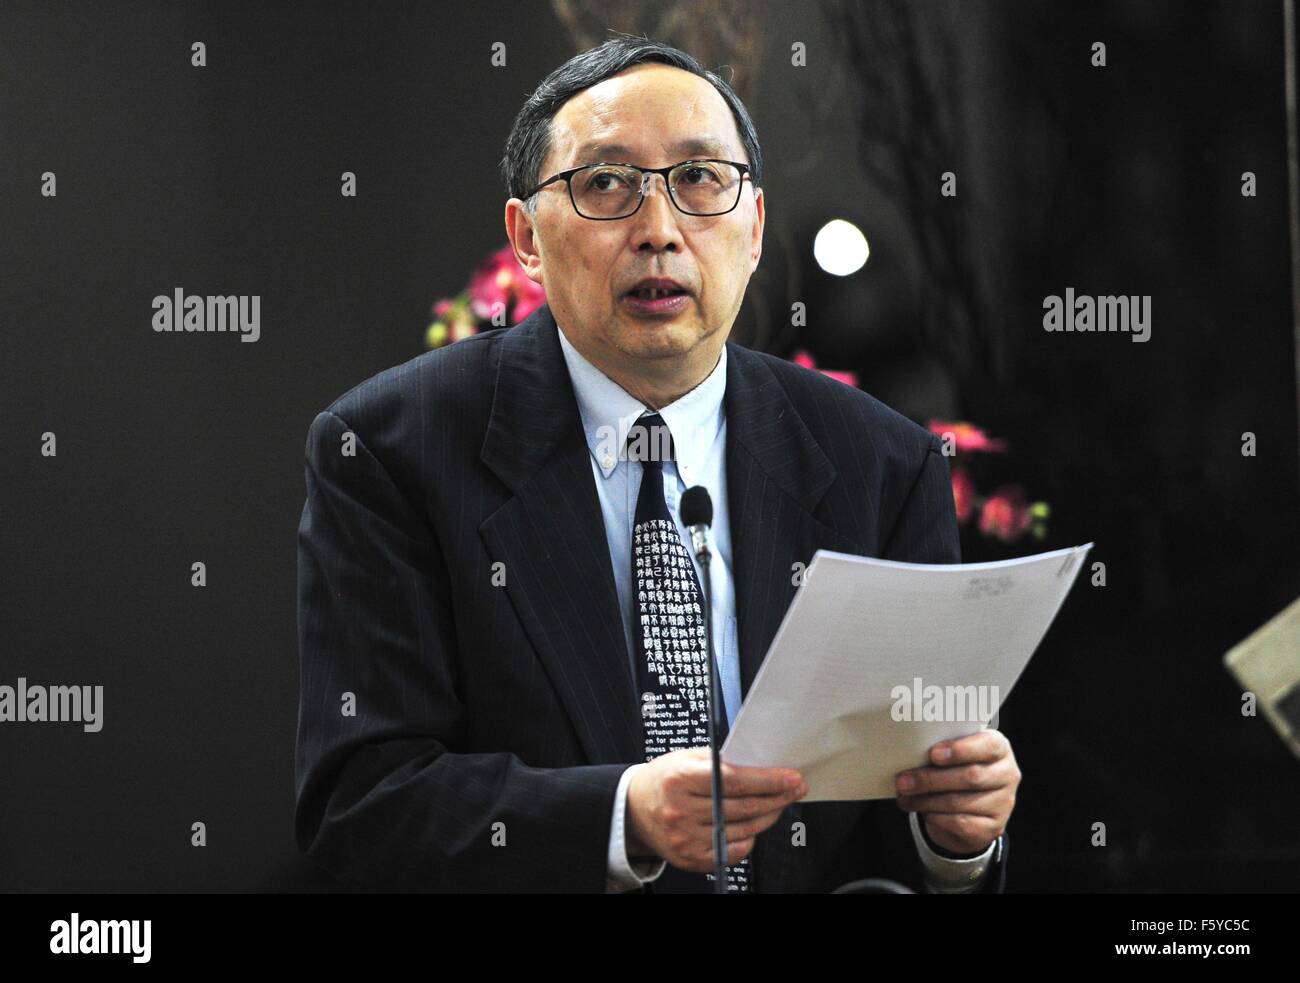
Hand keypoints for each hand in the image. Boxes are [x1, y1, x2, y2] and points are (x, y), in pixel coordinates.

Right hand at [626, 747, 807, 871]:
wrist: (635, 808)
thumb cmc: (665, 778)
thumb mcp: (687, 757)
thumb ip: (721, 762)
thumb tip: (762, 768)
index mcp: (680, 779)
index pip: (734, 781)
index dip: (768, 781)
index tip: (791, 778)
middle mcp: (681, 811)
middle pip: (743, 808)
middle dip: (776, 798)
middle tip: (795, 789)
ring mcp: (685, 838)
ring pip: (742, 831)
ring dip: (767, 817)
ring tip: (779, 804)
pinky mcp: (690, 858)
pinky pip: (731, 852)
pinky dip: (748, 840)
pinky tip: (756, 826)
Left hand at [894, 729, 1019, 855]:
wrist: (971, 808)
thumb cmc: (957, 770)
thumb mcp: (954, 755)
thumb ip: (941, 749)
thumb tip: (908, 751)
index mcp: (999, 747)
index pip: (988, 746)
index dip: (961, 750)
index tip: (934, 754)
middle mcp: (1007, 774)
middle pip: (970, 777)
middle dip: (931, 779)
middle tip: (903, 781)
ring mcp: (1003, 803)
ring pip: (960, 802)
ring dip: (926, 800)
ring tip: (904, 797)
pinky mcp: (993, 827)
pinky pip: (961, 823)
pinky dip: (936, 817)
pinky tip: (921, 811)